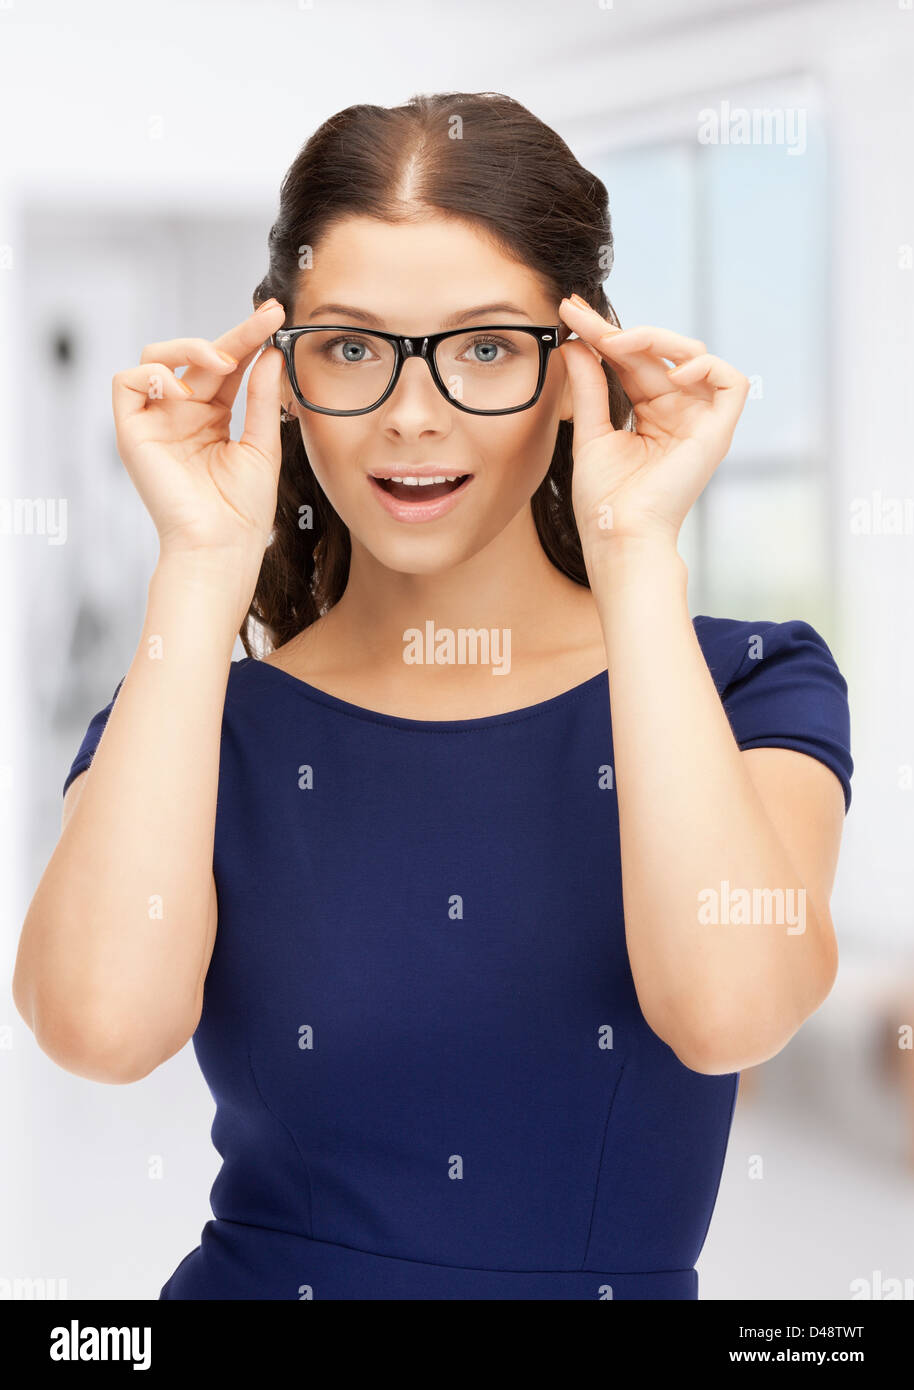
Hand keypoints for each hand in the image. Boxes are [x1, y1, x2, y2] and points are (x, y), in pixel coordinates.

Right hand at [111, 300, 286, 571]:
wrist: (221, 547)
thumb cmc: (241, 511)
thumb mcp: (262, 445)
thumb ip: (262, 398)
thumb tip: (271, 354)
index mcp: (212, 418)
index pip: (227, 367)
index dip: (249, 340)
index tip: (276, 318)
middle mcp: (181, 415)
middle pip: (197, 356)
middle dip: (233, 333)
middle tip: (266, 320)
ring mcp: (156, 422)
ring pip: (156, 357)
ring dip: (190, 348)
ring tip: (225, 360)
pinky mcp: (132, 433)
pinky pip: (127, 383)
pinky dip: (153, 374)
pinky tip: (184, 390)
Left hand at [557, 296, 749, 551]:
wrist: (619, 535)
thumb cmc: (604, 500)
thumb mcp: (591, 432)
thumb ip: (588, 387)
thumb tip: (575, 343)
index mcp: (651, 415)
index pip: (632, 362)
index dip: (604, 335)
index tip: (571, 313)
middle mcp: (679, 413)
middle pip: (658, 354)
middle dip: (619, 329)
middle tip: (580, 317)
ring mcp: (699, 421)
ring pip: (694, 356)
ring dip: (657, 339)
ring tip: (618, 342)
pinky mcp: (718, 432)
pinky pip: (731, 382)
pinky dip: (705, 367)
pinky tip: (670, 372)